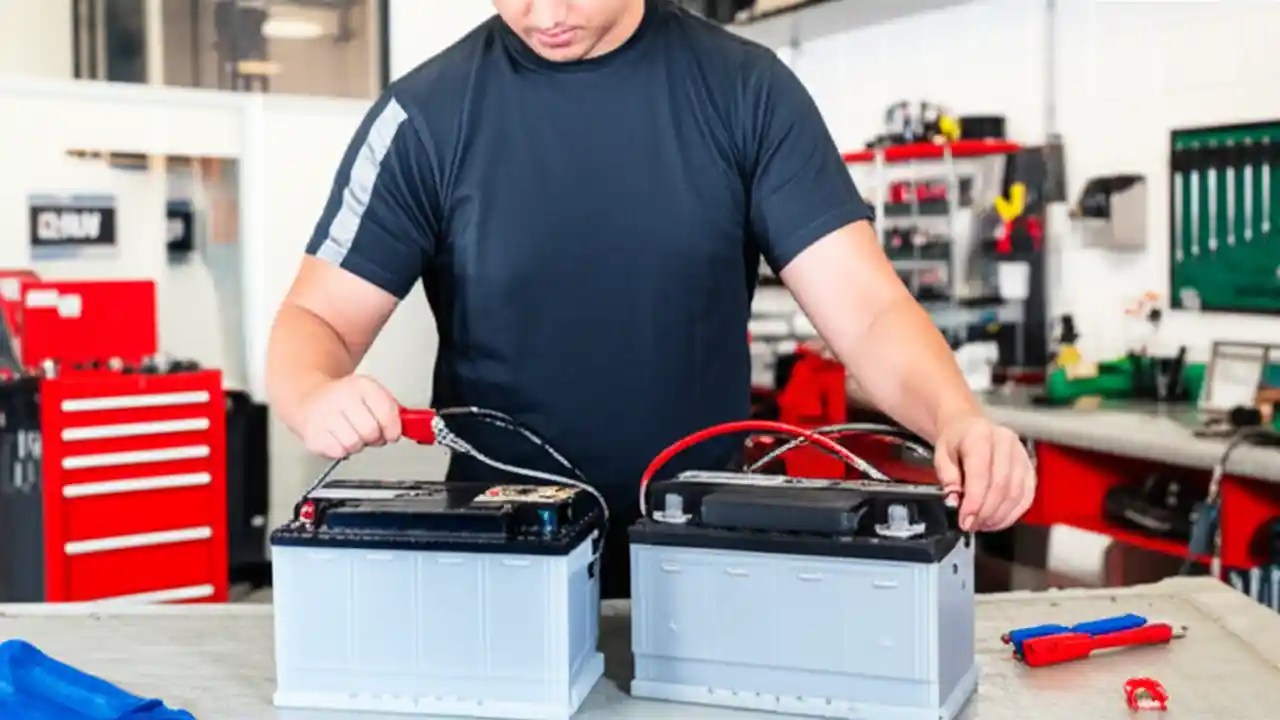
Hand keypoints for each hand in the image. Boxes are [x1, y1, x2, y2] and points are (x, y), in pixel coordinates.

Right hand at [298, 375, 401, 458]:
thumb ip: (394, 411)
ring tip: (352, 432)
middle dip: (375, 438)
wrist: (310, 398)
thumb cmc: (347, 399)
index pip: (387, 413)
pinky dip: (342, 449)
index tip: (392, 432)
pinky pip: (339, 452)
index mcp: (362, 386)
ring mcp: (325, 416)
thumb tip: (417, 426)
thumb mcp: (373, 395)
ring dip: (358, 444)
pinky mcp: (314, 435)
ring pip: (354, 444)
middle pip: (371, 432)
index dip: (394, 428)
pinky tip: (338, 437)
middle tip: (370, 433)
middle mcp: (342, 398)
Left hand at [934, 416, 1035, 531]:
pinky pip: (1026, 496)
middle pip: (1000, 486)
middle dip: (985, 512)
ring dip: (999, 516)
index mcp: (980, 435)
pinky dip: (1012, 513)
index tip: (965, 520)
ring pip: (1016, 493)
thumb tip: (954, 501)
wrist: (969, 428)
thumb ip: (947, 477)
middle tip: (971, 525)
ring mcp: (1021, 454)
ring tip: (982, 524)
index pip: (981, 474)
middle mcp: (1005, 442)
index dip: (973, 502)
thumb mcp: (941, 454)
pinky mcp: (1029, 467)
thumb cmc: (956, 441)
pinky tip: (997, 520)